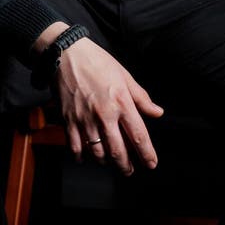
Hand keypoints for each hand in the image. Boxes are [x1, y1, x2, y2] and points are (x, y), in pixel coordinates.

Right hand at [54, 37, 163, 175]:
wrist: (67, 54)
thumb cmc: (97, 62)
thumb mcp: (124, 75)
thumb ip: (141, 97)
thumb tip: (157, 112)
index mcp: (121, 102)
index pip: (138, 134)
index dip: (147, 153)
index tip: (151, 164)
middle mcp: (104, 114)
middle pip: (118, 151)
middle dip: (126, 166)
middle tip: (130, 170)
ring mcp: (85, 119)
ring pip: (98, 152)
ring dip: (106, 162)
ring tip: (111, 162)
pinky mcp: (69, 120)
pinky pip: (75, 147)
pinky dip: (82, 156)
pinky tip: (86, 156)